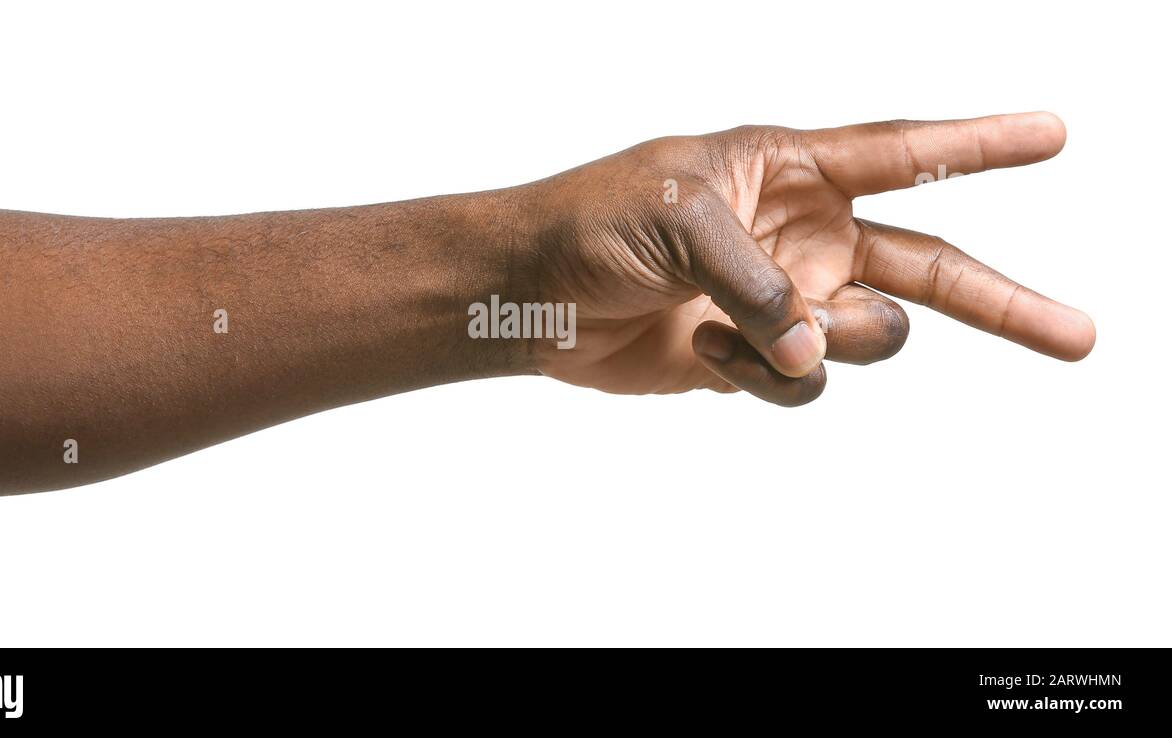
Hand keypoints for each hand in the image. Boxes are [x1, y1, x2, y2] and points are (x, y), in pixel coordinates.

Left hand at [519, 112, 1094, 403]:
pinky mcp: (753, 357)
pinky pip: (802, 382)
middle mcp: (804, 235)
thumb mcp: (677, 218)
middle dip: (1002, 304)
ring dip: (822, 344)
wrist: (533, 295)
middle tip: (1076, 337)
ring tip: (739, 328)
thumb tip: (809, 348)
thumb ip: (758, 280)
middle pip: (929, 270)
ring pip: (865, 340)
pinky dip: (763, 376)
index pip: (904, 156)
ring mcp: (785, 301)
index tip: (1052, 136)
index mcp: (791, 171)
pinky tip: (707, 348)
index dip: (980, 146)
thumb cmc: (592, 222)